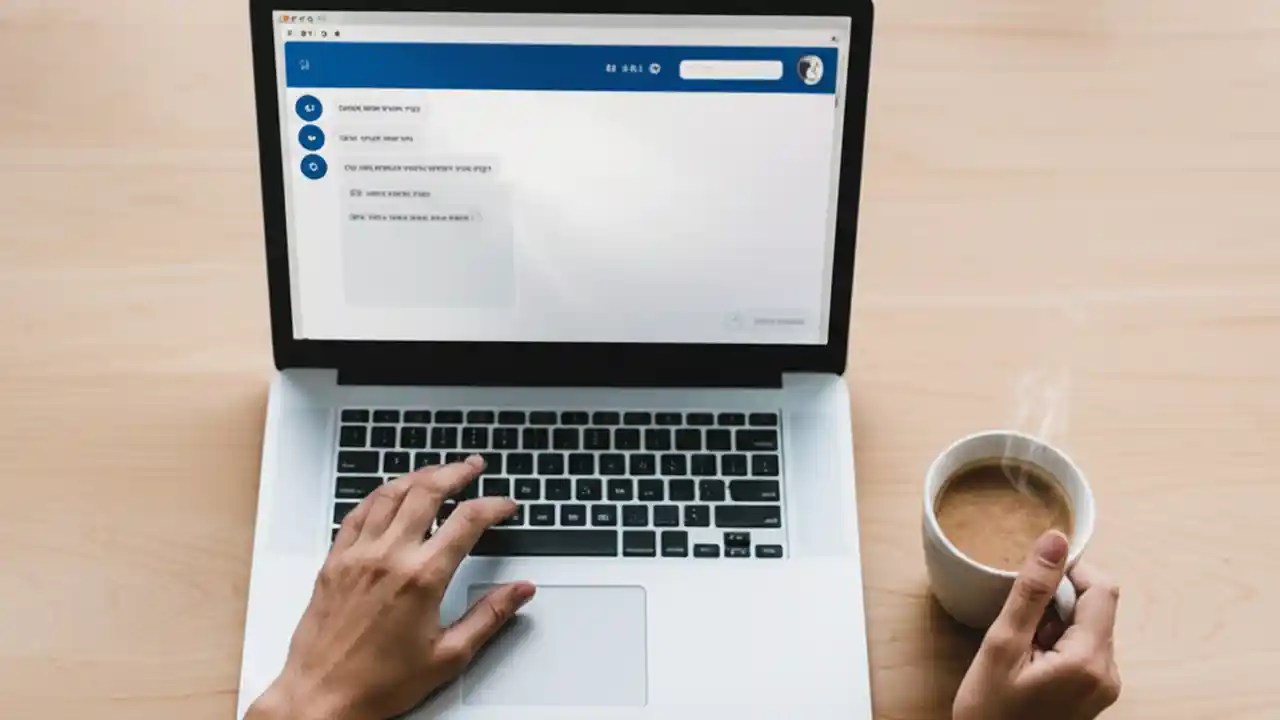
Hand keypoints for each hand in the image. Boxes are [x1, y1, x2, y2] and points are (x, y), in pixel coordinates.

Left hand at [246, 457, 533, 719]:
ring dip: (418, 475)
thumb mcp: (449, 657)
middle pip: (427, 491)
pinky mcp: (334, 561)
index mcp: (422, 578)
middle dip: (456, 473)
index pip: (467, 521)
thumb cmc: (379, 684)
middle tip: (473, 466)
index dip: (494, 506)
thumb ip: (489, 616)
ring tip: (437, 471)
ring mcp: (357, 555)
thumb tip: (521, 591)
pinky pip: (358, 512)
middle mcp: (388, 557)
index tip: (506, 506)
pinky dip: (379, 494)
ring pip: (391, 494)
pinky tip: (390, 492)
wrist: (321, 698)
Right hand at [954, 530, 1120, 719]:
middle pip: (1096, 608)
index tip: (1035, 574)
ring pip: (1088, 627)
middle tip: (1018, 622)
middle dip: (1058, 601)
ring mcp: (1104, 686)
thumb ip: (1032, 591)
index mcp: (1090, 661)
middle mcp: (1108, 673)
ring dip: (1055, 622)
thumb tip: (1055, 539)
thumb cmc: (989, 712)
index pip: (1102, 589)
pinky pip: (1083, 649)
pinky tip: (1029, 660)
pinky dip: (1057, 642)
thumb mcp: (1002, 646)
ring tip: (1020, 647)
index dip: (1072, 570)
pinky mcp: (1094, 693)